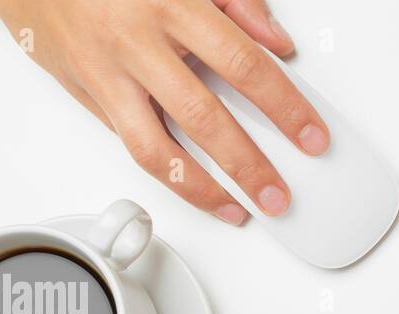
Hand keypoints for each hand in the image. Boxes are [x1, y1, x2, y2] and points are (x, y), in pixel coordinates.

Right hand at [0, 0, 329, 223]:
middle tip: (278, 194)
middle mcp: (135, 43)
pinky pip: (131, 145)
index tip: (311, 137)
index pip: (242, 64)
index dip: (283, 106)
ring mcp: (107, 75)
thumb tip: (276, 44)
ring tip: (237, 209)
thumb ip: (236, 2)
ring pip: (156, 148)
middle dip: (247, 164)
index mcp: (169, 3)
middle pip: (203, 117)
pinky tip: (195, 188)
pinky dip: (167, 174)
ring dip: (202, 188)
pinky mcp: (88, 97)